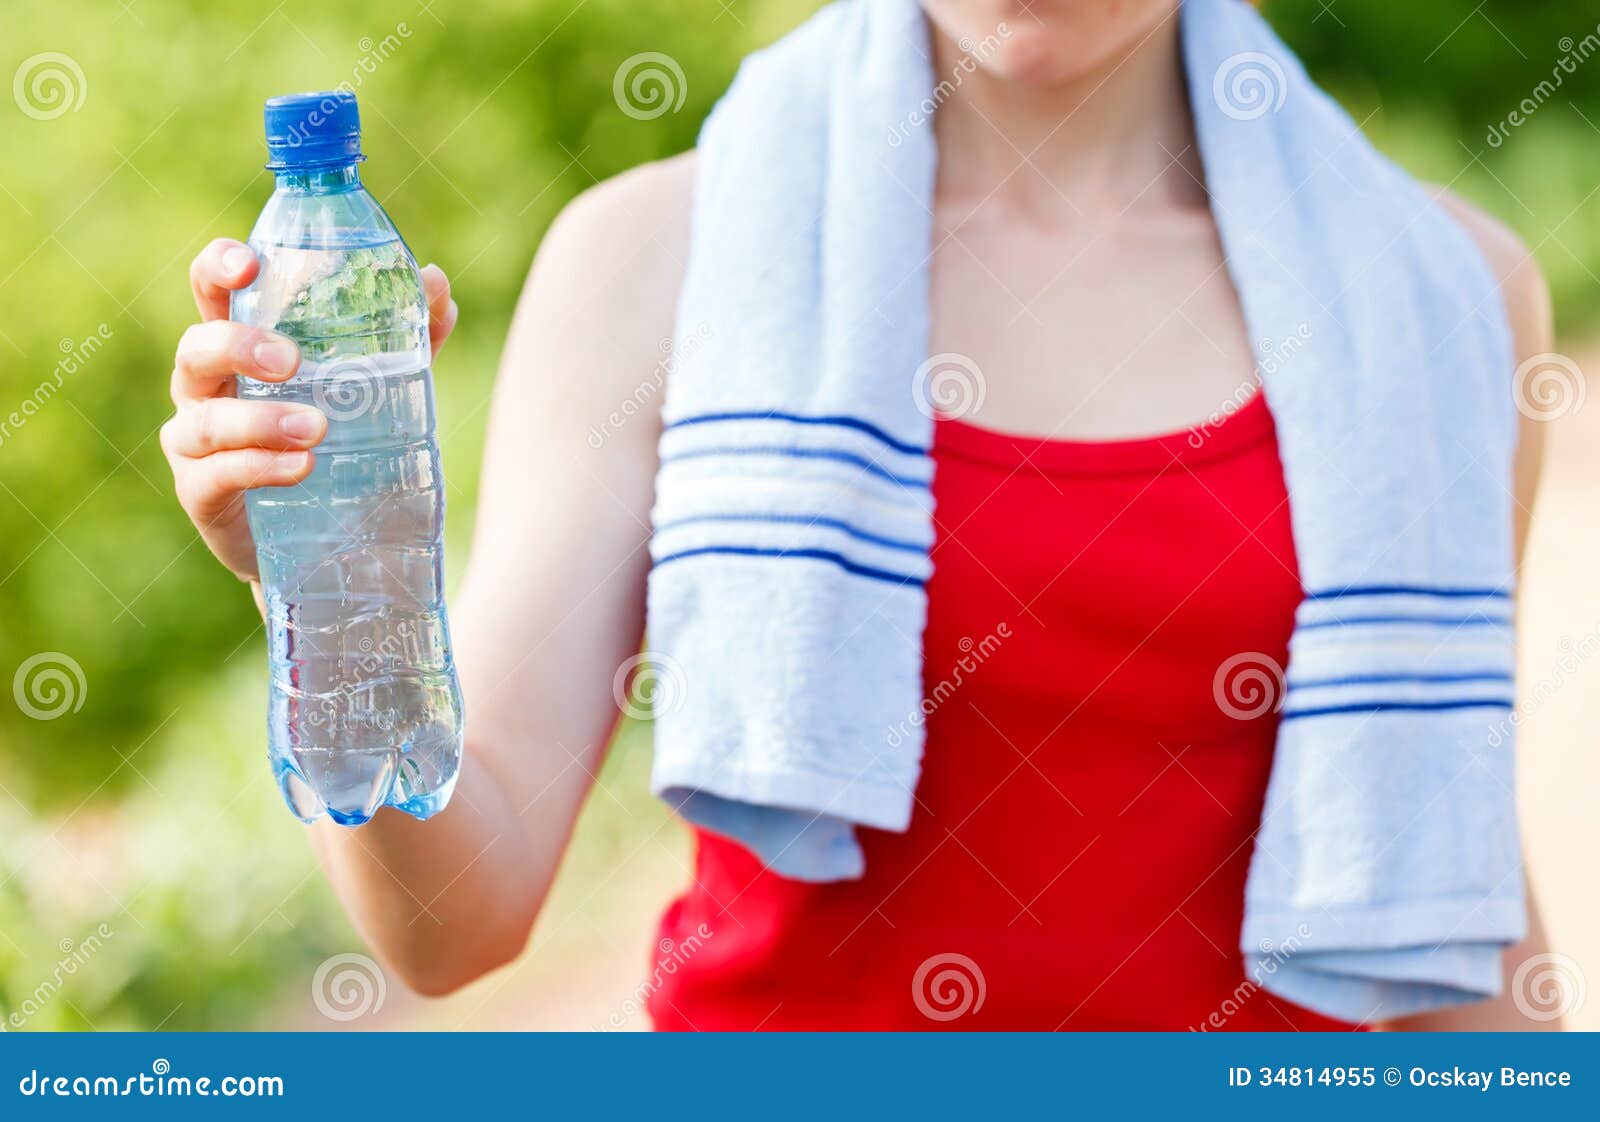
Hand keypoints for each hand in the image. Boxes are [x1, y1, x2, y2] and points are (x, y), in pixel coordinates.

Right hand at [161, 238, 458, 582]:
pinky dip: (259, 467)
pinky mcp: (201, 494)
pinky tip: (301, 467)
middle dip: (238, 346)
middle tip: (293, 362)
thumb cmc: (344, 443)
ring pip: (206, 419)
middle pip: (196, 348)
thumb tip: (435, 282)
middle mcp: (208, 389)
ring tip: (316, 429)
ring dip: (258, 419)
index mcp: (241, 349)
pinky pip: (216, 475)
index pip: (212, 293)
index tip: (249, 264)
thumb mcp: (381, 385)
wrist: (330, 540)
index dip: (217, 268)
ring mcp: (196, 443)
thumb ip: (410, 334)